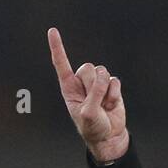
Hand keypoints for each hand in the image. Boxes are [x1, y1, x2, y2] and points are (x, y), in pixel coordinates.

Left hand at [47, 27, 128, 163]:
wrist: (108, 136)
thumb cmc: (92, 127)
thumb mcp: (88, 113)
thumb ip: (94, 93)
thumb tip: (103, 77)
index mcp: (69, 89)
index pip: (61, 65)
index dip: (57, 48)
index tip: (52, 31)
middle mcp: (82, 83)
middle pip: (87, 67)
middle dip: (92, 85)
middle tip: (94, 102)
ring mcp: (97, 83)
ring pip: (102, 72)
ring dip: (104, 92)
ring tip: (102, 105)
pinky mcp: (111, 85)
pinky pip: (114, 81)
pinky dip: (114, 95)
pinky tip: (111, 105)